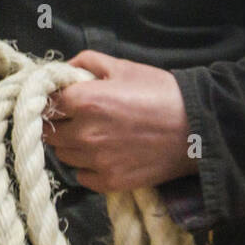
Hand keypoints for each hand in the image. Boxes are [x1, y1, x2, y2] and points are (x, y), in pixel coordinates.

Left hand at [43, 50, 197, 192]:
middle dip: (58, 123)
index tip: (60, 100)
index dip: (50, 100)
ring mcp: (96, 161)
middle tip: (76, 118)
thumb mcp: (123, 66)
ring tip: (93, 135)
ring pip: (62, 154)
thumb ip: (86, 62)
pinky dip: (87, 167)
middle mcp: (84, 133)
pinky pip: (81, 176)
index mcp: (84, 100)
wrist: (200, 128)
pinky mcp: (110, 181)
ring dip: (71, 145)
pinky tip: (104, 155)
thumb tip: (62, 70)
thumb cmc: (161, 92)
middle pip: (48, 131)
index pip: (44, 103)